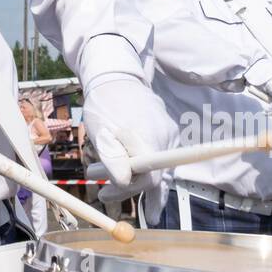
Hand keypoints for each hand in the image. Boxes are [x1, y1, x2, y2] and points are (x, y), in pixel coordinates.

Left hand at [82, 76, 177, 209]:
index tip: (106, 194)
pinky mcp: (168, 132)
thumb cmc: (105, 103)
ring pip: (157, 169)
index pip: (150, 178)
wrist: (116, 77)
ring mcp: (170, 134)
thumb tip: (124, 182)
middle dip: (130, 189)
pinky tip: (126, 172)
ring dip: (135, 179)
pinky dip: (142, 167)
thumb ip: (113, 158)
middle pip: (155, 176)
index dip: (130, 191)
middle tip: (103, 193)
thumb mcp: (101, 131)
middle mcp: (166, 137)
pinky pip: (158, 158)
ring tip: (107, 184)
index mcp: (149, 138)